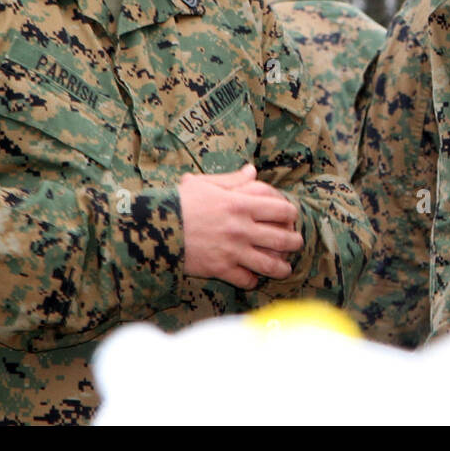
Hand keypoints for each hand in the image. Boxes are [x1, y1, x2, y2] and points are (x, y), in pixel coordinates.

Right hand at [179, 164, 302, 287]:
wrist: (153, 228)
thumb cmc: (179, 203)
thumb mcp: (205, 184)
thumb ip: (232, 180)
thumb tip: (252, 170)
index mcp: (240, 204)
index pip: (281, 209)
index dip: (290, 213)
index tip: (290, 216)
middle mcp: (241, 228)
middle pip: (282, 238)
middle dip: (294, 242)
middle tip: (296, 242)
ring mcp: (233, 250)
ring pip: (269, 264)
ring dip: (281, 268)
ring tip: (285, 268)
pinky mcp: (220, 269)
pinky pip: (246, 279)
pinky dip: (252, 280)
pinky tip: (252, 277)